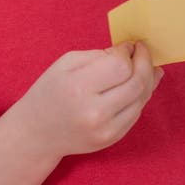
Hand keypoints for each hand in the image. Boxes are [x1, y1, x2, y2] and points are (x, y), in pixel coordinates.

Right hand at [19, 42, 163, 157]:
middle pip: (137, 83)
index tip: (127, 45)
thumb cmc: (50, 91)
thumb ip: (99, 55)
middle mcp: (94, 112)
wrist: (36, 132)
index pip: (120, 66)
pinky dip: (140, 96)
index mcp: (79, 87)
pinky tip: (139, 84)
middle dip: (145, 62)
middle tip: (142, 51)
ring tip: (146, 66)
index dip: (128, 52)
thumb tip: (129, 52)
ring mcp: (105, 130)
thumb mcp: (66, 63)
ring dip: (148, 79)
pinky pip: (136, 113)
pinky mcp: (111, 139)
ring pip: (141, 98)